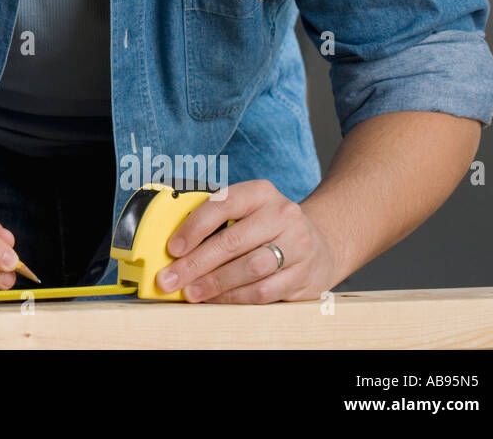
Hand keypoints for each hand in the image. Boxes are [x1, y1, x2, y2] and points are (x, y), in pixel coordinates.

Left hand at [154, 179, 340, 303]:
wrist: (321, 244)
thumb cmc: (269, 227)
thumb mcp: (247, 211)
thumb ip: (216, 221)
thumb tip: (175, 248)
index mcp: (261, 192)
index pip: (222, 205)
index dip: (193, 228)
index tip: (173, 248)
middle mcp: (282, 215)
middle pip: (232, 242)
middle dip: (195, 264)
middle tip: (171, 279)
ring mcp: (297, 245)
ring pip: (248, 269)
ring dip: (214, 284)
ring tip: (191, 292)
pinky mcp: (304, 275)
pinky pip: (263, 291)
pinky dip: (235, 297)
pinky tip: (217, 299)